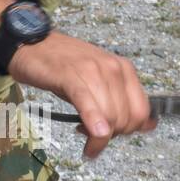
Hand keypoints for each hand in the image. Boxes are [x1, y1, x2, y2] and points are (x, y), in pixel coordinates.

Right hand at [6, 32, 156, 158]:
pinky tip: (90, 136)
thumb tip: (147, 125)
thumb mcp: (99, 79)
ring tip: (83, 135)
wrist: (32, 42)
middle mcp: (113, 68)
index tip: (112, 133)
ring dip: (98, 138)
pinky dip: (93, 124)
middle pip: (125, 118)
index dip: (129, 130)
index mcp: (123, 68)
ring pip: (109, 117)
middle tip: (93, 136)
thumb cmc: (63, 63)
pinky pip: (88, 105)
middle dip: (111, 135)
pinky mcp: (70, 76)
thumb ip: (122, 99)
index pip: (142, 111)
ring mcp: (92, 71)